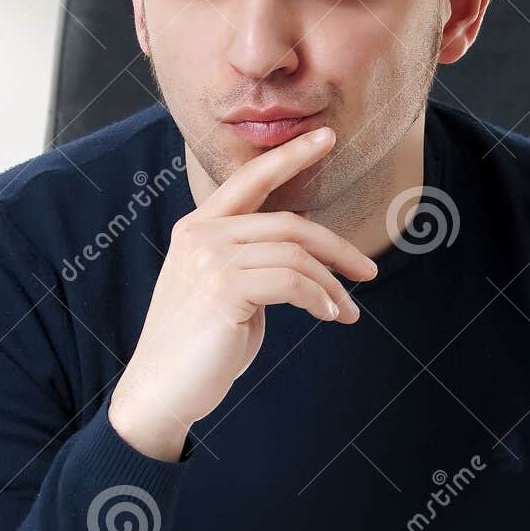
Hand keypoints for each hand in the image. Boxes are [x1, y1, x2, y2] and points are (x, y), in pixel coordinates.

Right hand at [109, 126, 376, 460]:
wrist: (161, 392)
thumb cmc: (199, 347)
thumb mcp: (224, 290)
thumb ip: (251, 261)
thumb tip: (300, 247)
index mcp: (198, 227)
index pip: (251, 179)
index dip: (291, 156)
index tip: (327, 138)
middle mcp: (201, 235)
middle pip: (290, 224)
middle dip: (337, 248)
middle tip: (368, 271)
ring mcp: (210, 259)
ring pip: (296, 255)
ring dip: (331, 286)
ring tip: (346, 311)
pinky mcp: (224, 289)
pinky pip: (293, 282)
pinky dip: (321, 299)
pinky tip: (330, 317)